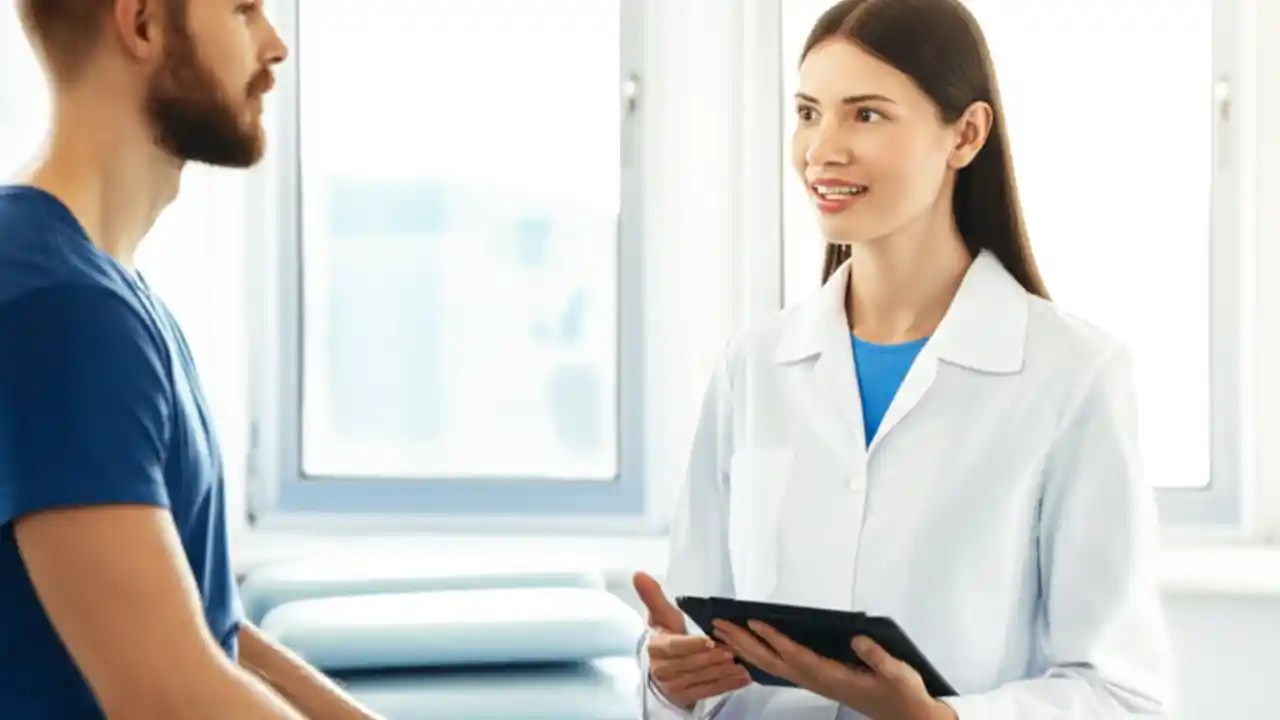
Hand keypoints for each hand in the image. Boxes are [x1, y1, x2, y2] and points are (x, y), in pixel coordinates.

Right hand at [634, 572, 751, 710]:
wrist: (661, 666)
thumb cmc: (665, 635)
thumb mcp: (661, 616)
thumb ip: (653, 597)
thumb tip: (639, 573)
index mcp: (655, 647)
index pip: (674, 647)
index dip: (691, 644)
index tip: (709, 640)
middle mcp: (662, 670)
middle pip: (690, 664)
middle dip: (712, 658)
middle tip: (732, 651)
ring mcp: (674, 686)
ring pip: (701, 678)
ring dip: (722, 672)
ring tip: (741, 664)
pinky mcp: (685, 697)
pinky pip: (708, 691)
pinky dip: (727, 685)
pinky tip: (742, 677)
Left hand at [712, 619, 956, 719]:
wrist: (908, 717)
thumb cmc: (902, 693)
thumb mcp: (898, 674)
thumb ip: (877, 657)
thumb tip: (857, 637)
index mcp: (832, 677)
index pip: (797, 655)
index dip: (775, 638)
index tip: (754, 621)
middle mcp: (817, 680)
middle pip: (772, 661)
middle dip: (745, 642)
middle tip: (719, 624)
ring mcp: (815, 682)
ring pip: (772, 665)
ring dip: (746, 648)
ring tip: (722, 631)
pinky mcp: (817, 680)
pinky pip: (781, 667)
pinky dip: (760, 656)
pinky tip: (748, 648)